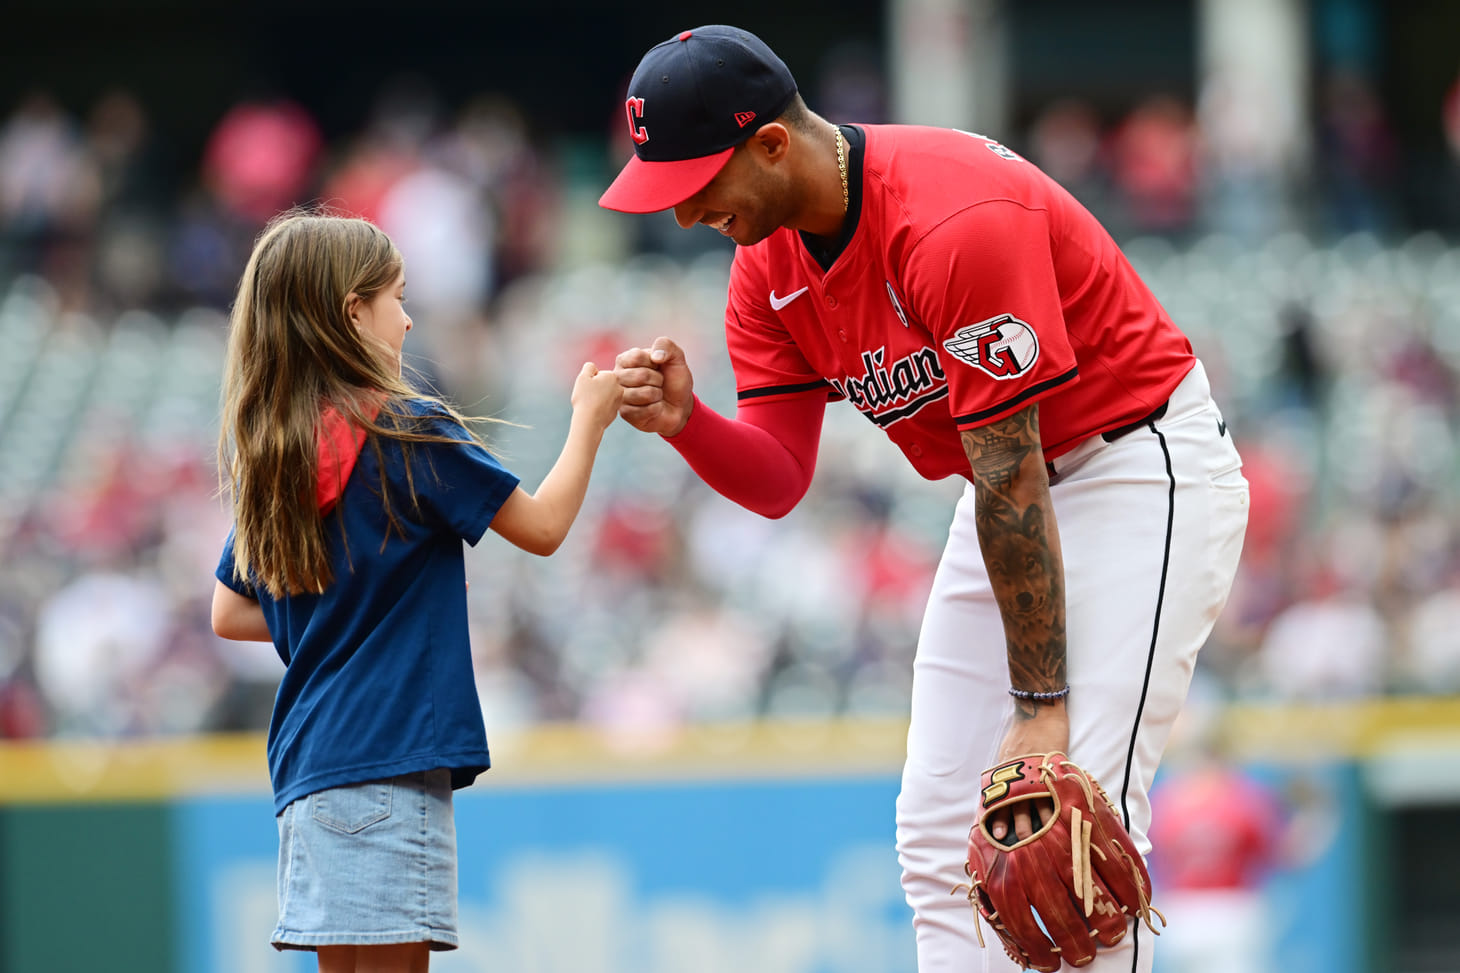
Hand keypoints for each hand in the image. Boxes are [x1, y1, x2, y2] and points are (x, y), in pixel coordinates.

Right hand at [570, 362, 623, 430]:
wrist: (590, 421)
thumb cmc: (585, 398)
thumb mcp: (583, 377)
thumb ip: (589, 367)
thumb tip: (593, 367)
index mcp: (613, 376)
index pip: (599, 374)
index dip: (590, 380)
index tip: (587, 388)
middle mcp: (620, 387)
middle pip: (603, 385)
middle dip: (596, 389)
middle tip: (588, 396)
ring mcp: (619, 401)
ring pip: (604, 395)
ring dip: (598, 398)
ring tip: (591, 404)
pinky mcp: (616, 412)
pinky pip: (605, 406)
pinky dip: (600, 408)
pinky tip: (594, 412)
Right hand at [613, 337, 694, 436]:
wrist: (680, 405)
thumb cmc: (674, 379)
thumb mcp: (676, 357)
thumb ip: (666, 345)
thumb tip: (655, 356)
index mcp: (625, 359)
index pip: (637, 356)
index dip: (654, 363)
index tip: (657, 367)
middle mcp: (618, 377)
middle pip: (640, 376)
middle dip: (657, 380)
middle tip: (659, 383)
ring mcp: (620, 396)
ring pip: (643, 394)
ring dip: (657, 394)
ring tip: (656, 394)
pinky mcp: (625, 414)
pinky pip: (644, 410)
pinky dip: (655, 408)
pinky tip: (654, 407)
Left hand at [985, 700, 1068, 844]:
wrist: (1039, 712)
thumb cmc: (1023, 732)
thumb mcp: (1008, 753)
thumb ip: (1006, 772)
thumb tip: (1002, 791)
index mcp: (1006, 768)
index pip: (999, 798)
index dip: (998, 816)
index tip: (996, 832)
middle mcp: (1019, 771)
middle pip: (1016, 801)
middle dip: (1016, 822)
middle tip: (1015, 840)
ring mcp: (1037, 769)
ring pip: (1036, 799)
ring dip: (1037, 818)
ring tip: (1038, 835)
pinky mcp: (1053, 765)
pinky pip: (1053, 789)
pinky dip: (1056, 803)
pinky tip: (1059, 816)